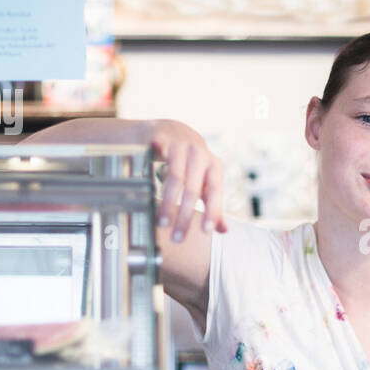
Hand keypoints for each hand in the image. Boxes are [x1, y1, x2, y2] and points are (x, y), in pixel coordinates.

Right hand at [149, 119, 227, 241]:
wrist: (174, 132)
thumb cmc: (192, 164)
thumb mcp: (206, 182)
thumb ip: (214, 205)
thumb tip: (223, 231)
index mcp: (214, 166)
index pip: (215, 192)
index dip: (212, 212)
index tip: (206, 231)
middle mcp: (199, 154)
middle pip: (193, 189)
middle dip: (185, 216)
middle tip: (178, 237)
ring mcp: (180, 146)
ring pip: (175, 178)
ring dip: (168, 203)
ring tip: (162, 223)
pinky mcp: (161, 140)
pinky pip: (158, 160)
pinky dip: (153, 172)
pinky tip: (146, 180)